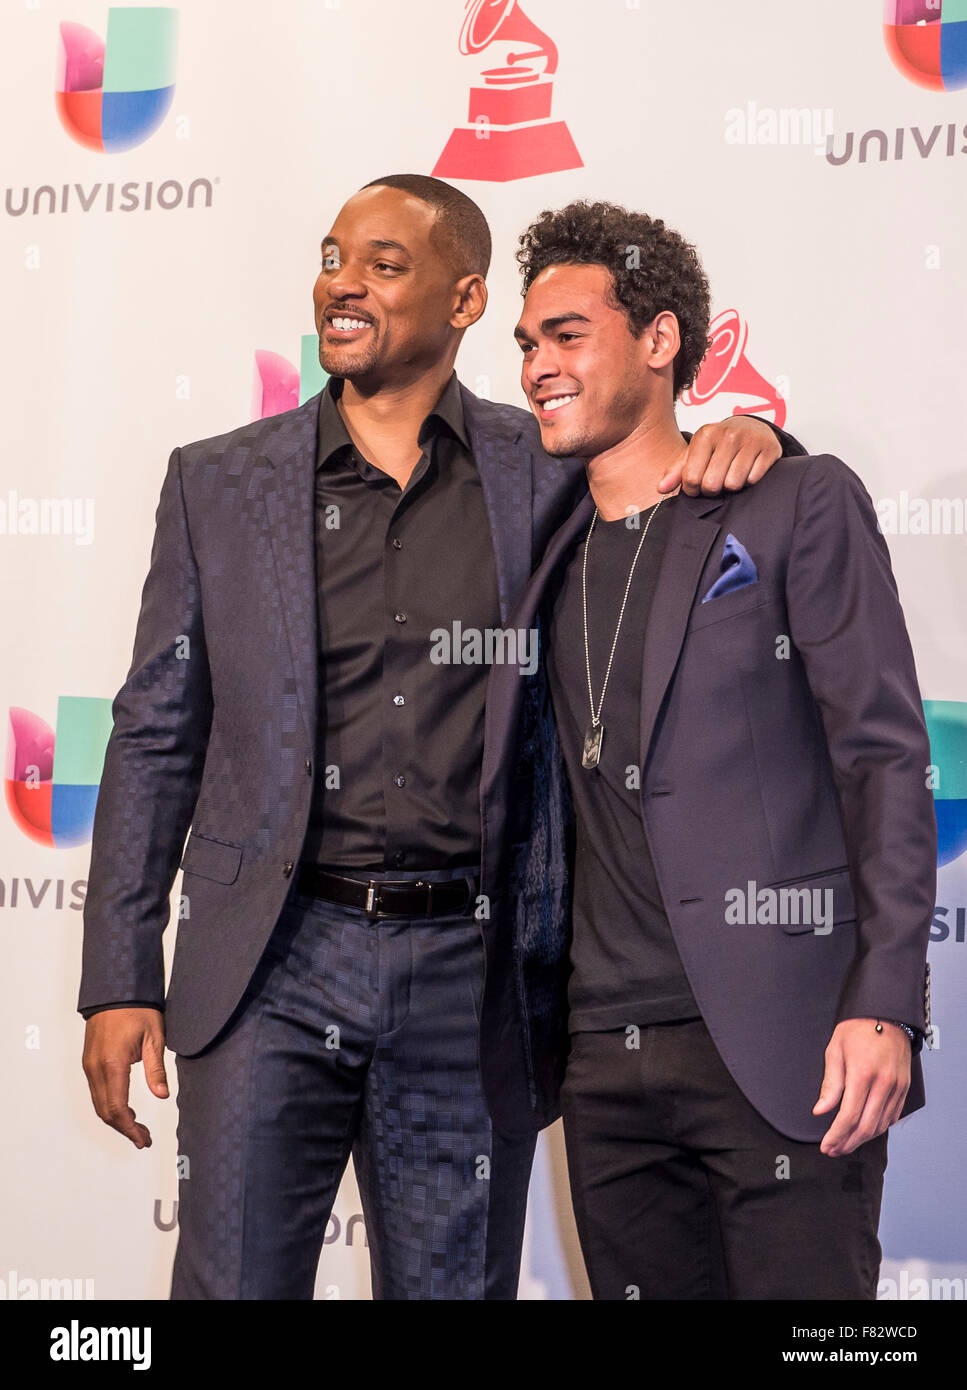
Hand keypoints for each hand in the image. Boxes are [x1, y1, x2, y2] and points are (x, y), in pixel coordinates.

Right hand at [82, 1008, 168, 1148]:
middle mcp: (96, 1068)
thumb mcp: (154, 1037)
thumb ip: (156, 1068)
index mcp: (113, 1063)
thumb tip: (162, 1094)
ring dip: (116, 1119)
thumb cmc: (137, 1009)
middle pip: (105, 1111)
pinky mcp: (89, 1062)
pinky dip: (109, 1106)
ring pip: (98, 1103)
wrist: (116, 990)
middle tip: (143, 1138)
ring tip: (137, 1128)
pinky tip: (126, 1109)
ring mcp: (89, 1065)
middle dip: (124, 1129)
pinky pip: (97, 1092)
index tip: (143, 1139)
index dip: (130, 1128)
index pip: (117, 1108)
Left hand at [659, 416, 780, 495]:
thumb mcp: (696, 452)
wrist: (753, 428)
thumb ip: (677, 470)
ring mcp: (750, 441)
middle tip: (715, 483)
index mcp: (706, 434)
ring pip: (733, 484)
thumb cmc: (720, 445)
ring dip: (731, 486)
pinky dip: (749, 481)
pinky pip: (753, 480)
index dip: (692, 489)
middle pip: (712, 484)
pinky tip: (747, 471)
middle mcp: (728, 435)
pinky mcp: (769, 449)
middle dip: (712, 490)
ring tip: (731, 476)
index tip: (697, 486)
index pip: (691, 477)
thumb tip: (661, 489)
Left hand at [813, 1018, 910, 1156]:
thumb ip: (830, 1084)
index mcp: (862, 1074)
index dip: (836, 1136)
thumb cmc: (857, 1029)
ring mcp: (897, 1087)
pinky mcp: (904, 1088)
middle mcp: (883, 1084)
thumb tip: (820, 1111)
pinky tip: (865, 1130)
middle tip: (833, 1150)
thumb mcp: (835, 1051)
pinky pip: (892, 1116)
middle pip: (866, 1127)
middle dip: (848, 1143)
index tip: (826, 1146)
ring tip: (846, 1144)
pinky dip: (878, 1127)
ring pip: (881, 1125)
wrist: (886, 1015)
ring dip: (862, 1139)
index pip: (849, 1116)